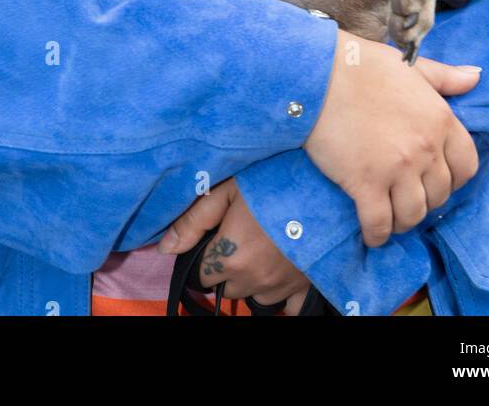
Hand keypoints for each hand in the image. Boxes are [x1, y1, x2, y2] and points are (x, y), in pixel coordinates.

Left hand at [157, 177, 310, 310]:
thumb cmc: (272, 179)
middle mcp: (254, 278)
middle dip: (228, 268)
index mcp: (231, 256)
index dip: (205, 256)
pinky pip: (288, 308)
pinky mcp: (307, 287)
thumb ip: (193, 221)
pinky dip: (282, 295)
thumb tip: (164, 248)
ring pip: (255, 297)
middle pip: (228, 287)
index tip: (216, 238)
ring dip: (253, 280)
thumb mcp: (227, 190)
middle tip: (240, 238)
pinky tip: (281, 271)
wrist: (324, 184)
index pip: (201, 275)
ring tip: (262, 249)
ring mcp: (282, 286)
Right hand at [304, 30, 481, 247]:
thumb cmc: (362, 66)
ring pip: (414, 214)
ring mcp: (397, 168)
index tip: (435, 178)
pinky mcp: (366, 184)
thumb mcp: (411, 66)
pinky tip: (372, 233)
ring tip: (391, 215)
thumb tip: (476, 76)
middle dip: (426, 199)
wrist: (317, 75)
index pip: (467, 166)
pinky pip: (380, 224)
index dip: (453, 178)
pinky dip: (378, 234)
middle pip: (440, 194)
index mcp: (440, 119)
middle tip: (406, 195)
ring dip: (404, 220)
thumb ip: (445, 77)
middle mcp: (426, 148)